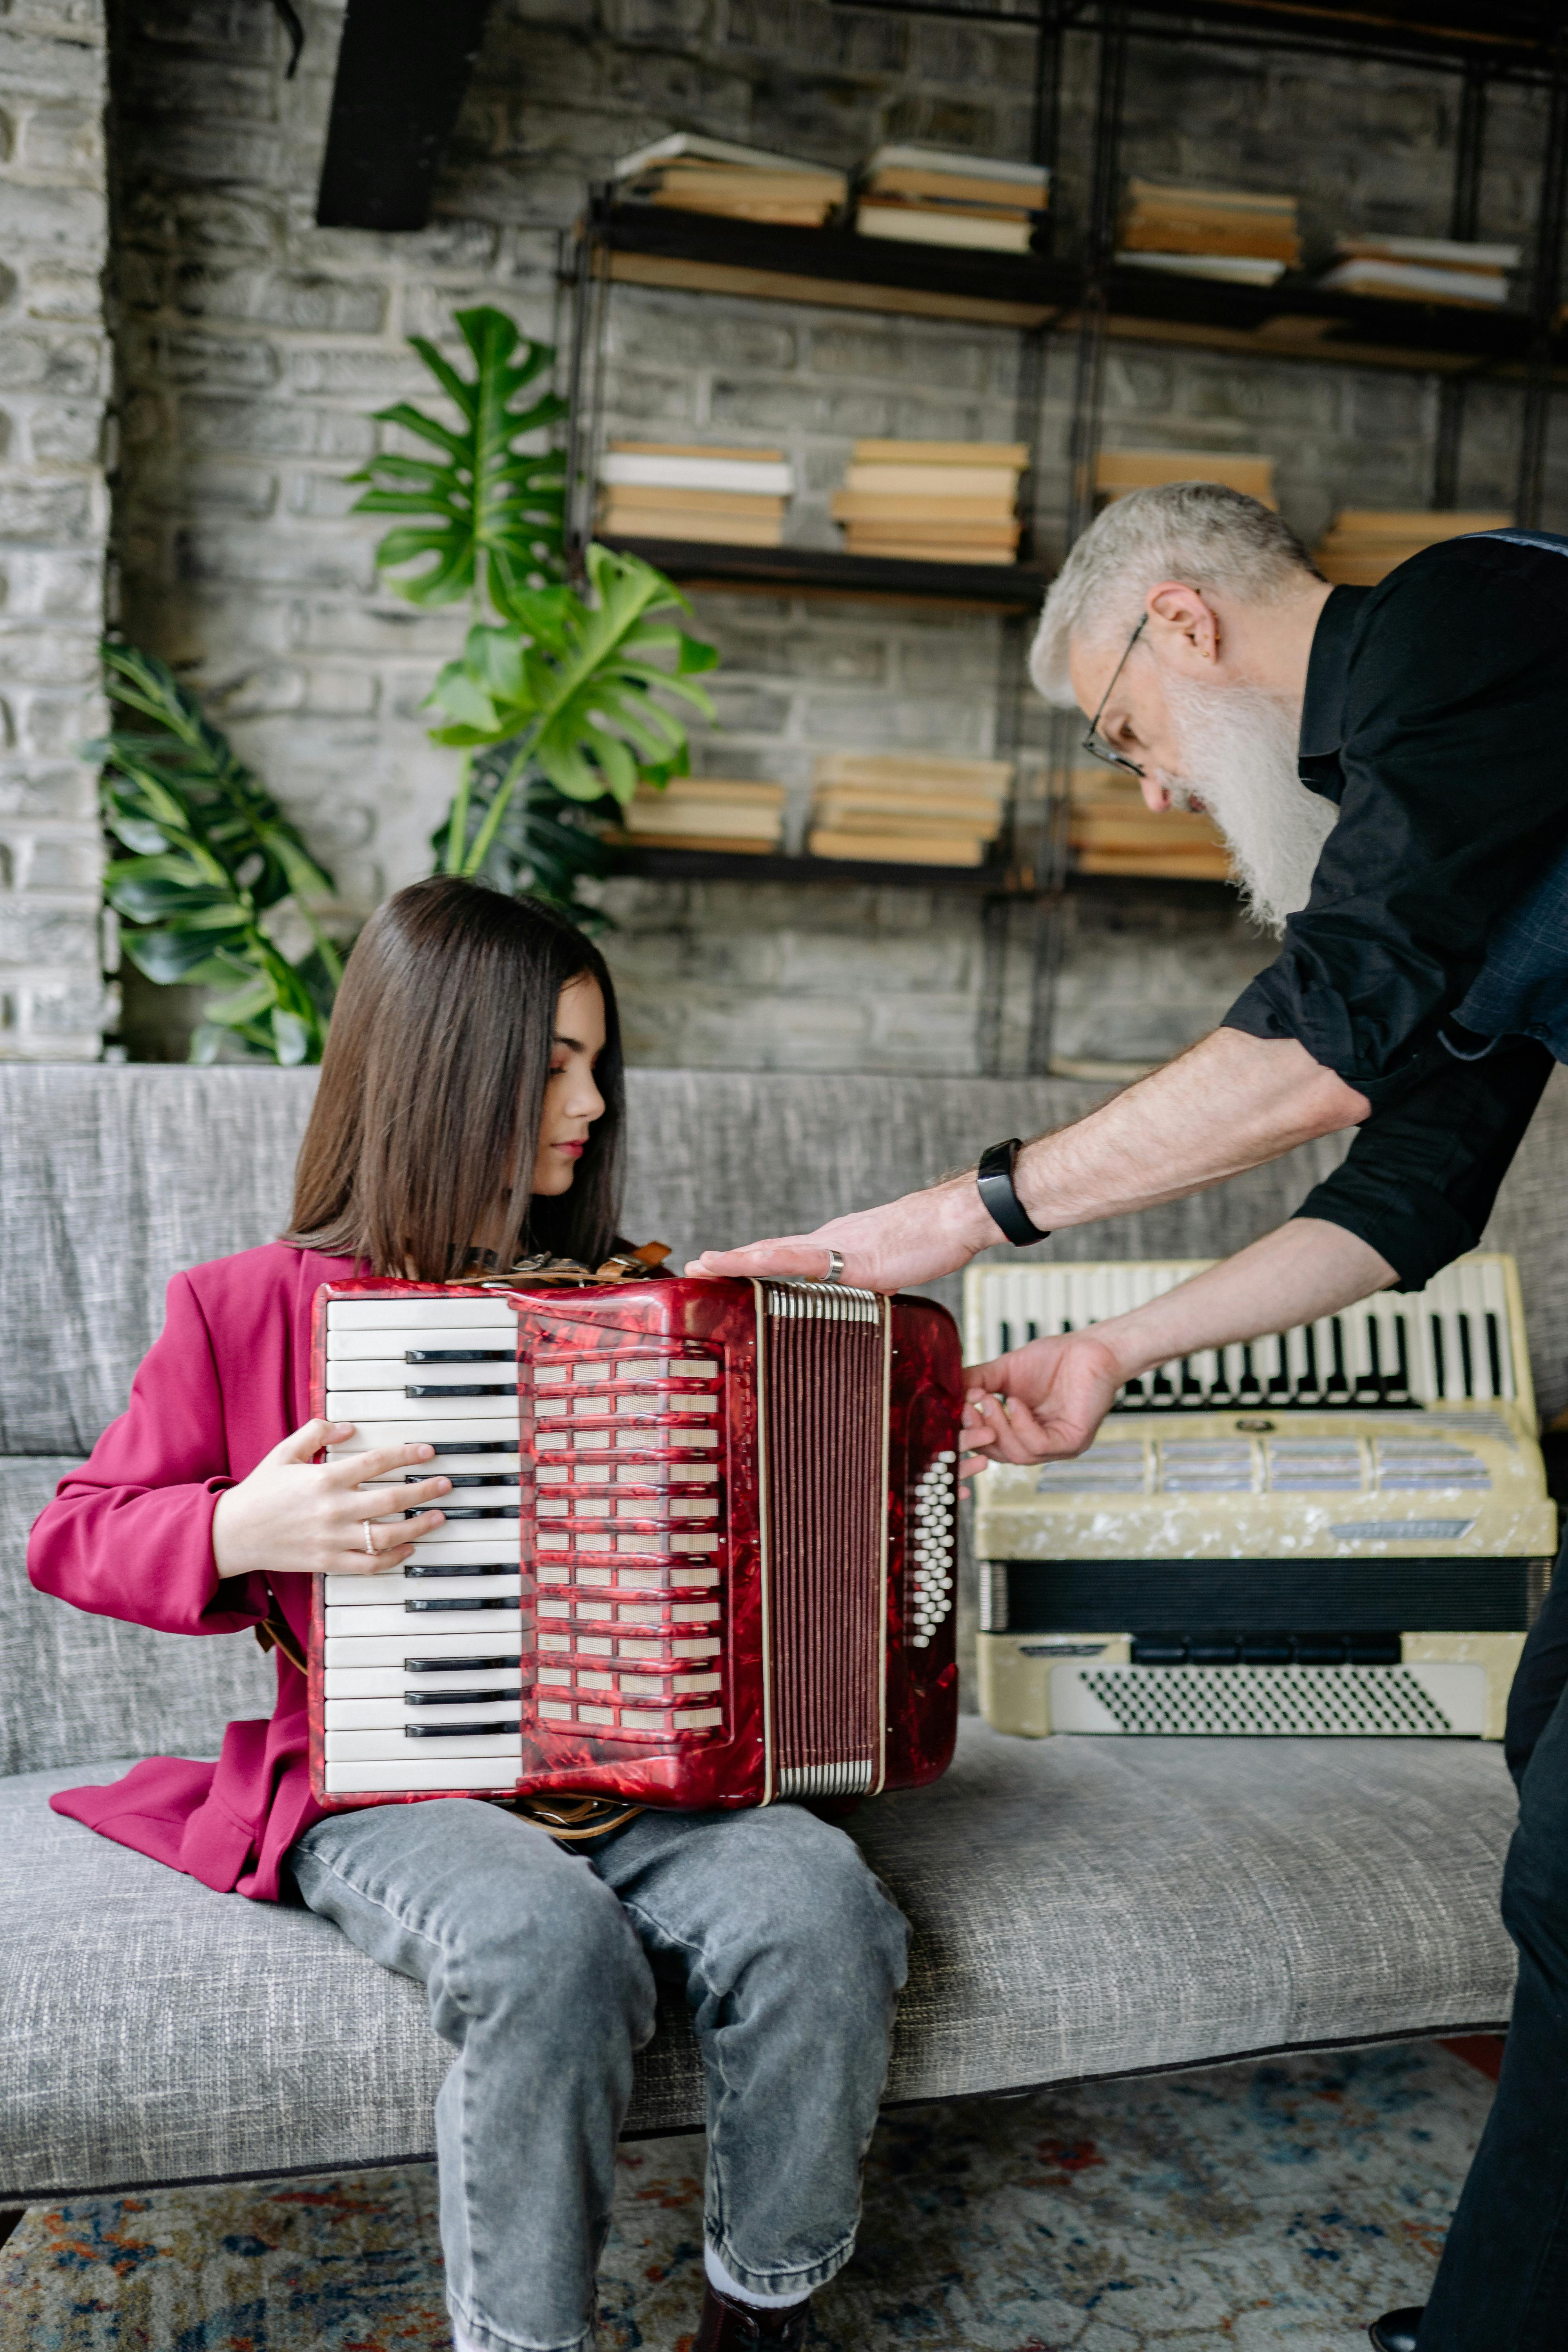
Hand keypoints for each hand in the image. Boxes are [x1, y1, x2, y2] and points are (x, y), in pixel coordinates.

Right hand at [211, 1419, 450, 1580]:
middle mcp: (333, 1509)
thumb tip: (350, 1426)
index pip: (377, 1462)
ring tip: (438, 1516)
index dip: (407, 1455)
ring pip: (388, 1535)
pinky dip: (394, 1558)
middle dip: (425, 1491)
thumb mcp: (284, 1452)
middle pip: (392, 1500)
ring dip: (419, 1526)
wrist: (233, 1534)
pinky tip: (409, 1548)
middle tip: (446, 1484)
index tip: (428, 1452)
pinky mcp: (328, 1562)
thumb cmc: (260, 1491)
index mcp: (324, 1478)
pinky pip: (370, 1564)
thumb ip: (316, 1432)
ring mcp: (333, 1539)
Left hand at [686, 1173, 995, 1292]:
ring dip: (738, 1260)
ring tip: (704, 1265)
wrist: (956, 1219)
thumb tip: (862, 1301)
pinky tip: (752, 1264)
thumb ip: (869, 1283)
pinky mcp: (856, 1261)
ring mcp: (840, 1248)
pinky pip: (805, 1262)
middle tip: (693, 1268)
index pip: (785, 1255)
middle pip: (770, 1252)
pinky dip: (772, 1262)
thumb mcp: (891, 1268)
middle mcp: (830, 1241)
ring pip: (777, 1252)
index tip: (720, 1269)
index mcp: (837, 1245)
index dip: (750, 1262)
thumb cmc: (931, 1240)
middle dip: (731, 1261)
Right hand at [959, 1331, 1123, 1472]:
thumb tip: (945, 1390)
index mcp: (1020, 1433)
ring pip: (1017, 1455)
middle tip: (968, 1407)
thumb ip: (977, 1382)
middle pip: (998, 1455)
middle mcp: (1038, 1445)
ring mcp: (1056, 1447)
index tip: (954, 1409)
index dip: (968, 1434)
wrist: (1091, 1348)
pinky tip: (1014, 1403)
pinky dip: (1020, 1425)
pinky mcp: (1073, 1441)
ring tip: (990, 1400)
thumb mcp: (1005, 1371)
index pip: (987, 1447)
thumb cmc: (1053, 1359)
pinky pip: (1038, 1446)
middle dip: (978, 1433)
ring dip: (998, 1427)